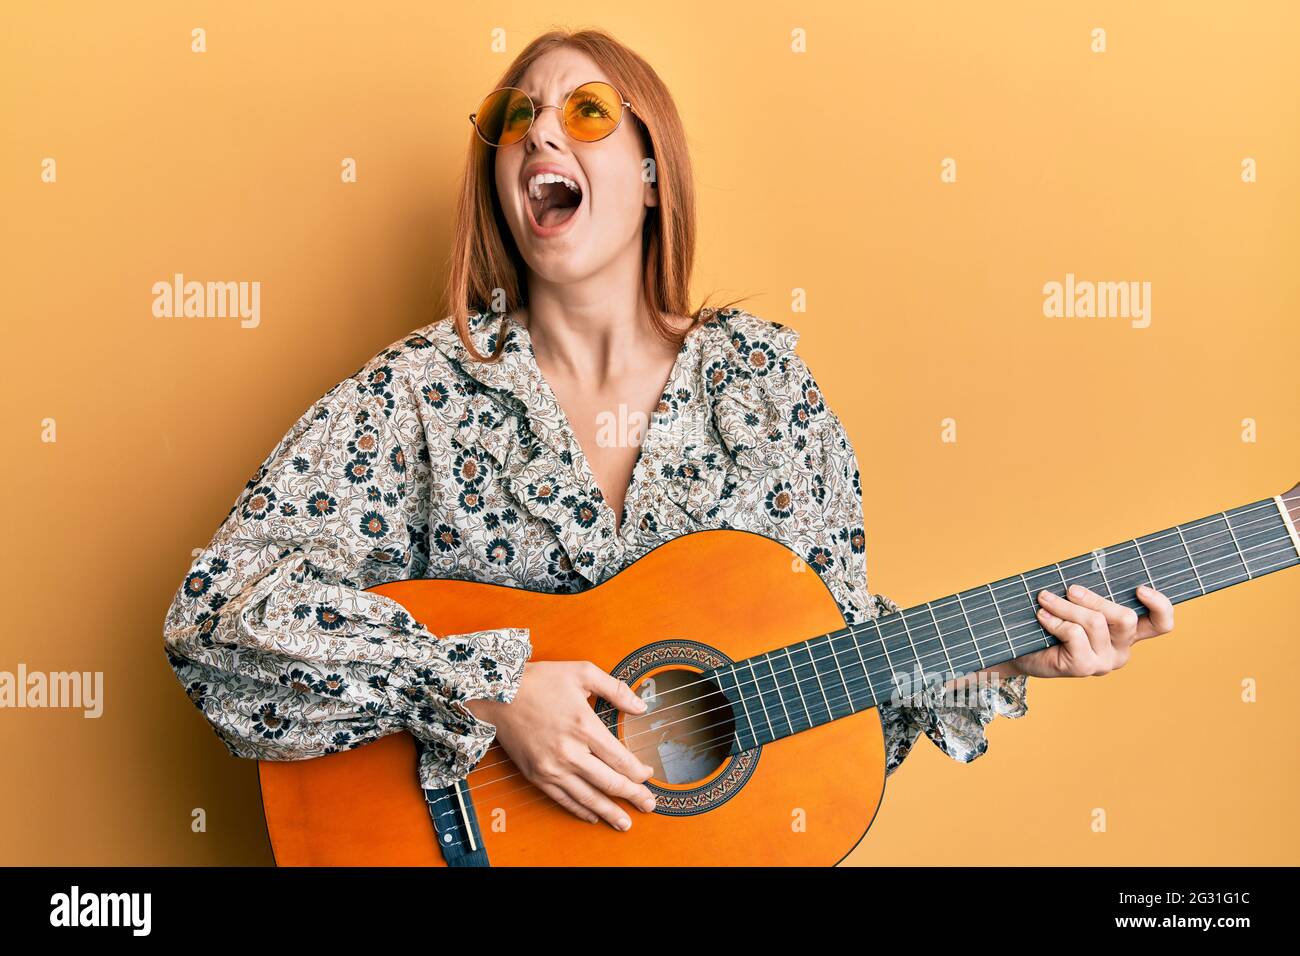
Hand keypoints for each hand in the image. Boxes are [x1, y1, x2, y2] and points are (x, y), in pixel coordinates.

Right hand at [464, 661, 656, 830]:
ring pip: (588, 798)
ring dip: (610, 812)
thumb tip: (641, 706)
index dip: (638, 772)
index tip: (649, 775)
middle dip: (633, 797)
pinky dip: (581, 810)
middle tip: (649, 805)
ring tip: (626, 823)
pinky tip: (593, 816)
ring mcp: (552, 767)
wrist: (497, 694)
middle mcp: (570, 752)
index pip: (620, 759)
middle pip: (610, 782)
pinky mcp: (537, 775)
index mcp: (585, 726)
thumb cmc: (540, 680)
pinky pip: (563, 799)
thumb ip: (616, 689)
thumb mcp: (582, 672)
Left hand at [1016, 583, 1175, 677]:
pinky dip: (1055, 620)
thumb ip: (1091, 595)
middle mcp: (1121, 649)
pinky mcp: (1084, 667)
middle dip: (1095, 599)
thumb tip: (1094, 563)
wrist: (1025, 654)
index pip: (1161, 624)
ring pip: (1095, 622)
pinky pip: (1074, 634)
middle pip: (1125, 618)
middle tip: (1070, 589)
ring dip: (1065, 606)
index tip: (1140, 588)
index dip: (1160, 606)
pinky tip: (1042, 616)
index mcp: (1126, 633)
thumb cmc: (1052, 625)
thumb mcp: (1077, 606)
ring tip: (1044, 599)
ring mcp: (1104, 661)